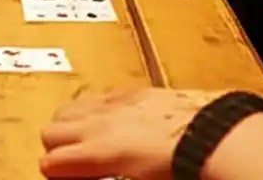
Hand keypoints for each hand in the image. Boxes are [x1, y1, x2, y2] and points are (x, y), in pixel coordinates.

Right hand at [39, 88, 223, 179]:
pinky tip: (113, 125)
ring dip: (70, 126)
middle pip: (49, 131)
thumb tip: (92, 174)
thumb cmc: (180, 169)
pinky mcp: (130, 92)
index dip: (57, 176)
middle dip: (57, 149)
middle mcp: (97, 124)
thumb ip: (102, 176)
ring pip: (66, 109)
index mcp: (96, 152)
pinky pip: (96, 98)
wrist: (213, 136)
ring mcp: (112, 104)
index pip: (49, 163)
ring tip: (89, 143)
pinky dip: (94, 111)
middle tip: (76, 166)